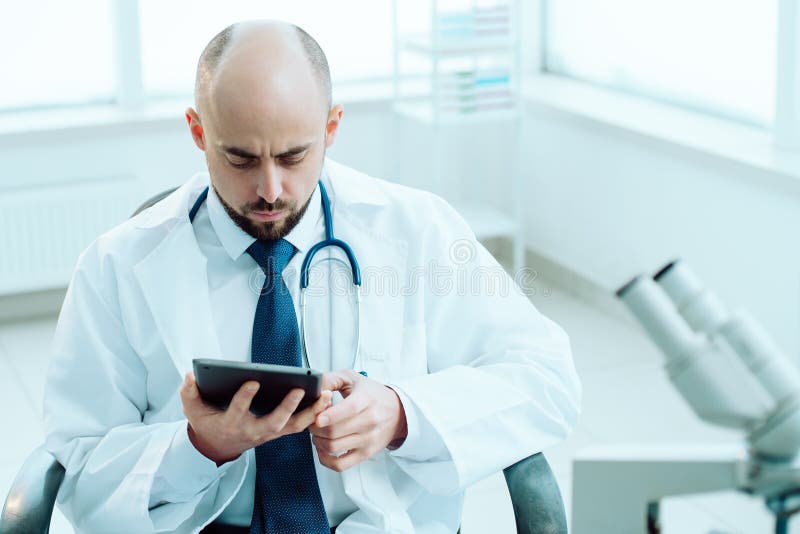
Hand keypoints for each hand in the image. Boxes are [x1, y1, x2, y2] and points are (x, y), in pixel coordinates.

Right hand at [180, 372, 332, 464]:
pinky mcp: (278, 433)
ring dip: (310, 412)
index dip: (245, 397)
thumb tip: (189, 376)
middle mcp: (252, 431)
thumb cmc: (206, 422)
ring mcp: (268, 434)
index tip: (252, 381)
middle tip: (297, 388)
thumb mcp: (192, 409)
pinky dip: (314, 415)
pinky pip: (299, 426)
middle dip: (286, 407)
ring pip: (292, 426)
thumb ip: (189, 392)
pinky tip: (326, 400)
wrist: (216, 447)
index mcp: (230, 423)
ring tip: (325, 394)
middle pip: (273, 422)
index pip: (238, 410)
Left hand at [309, 370, 407, 471]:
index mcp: (366, 400)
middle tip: (312, 421)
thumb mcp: (353, 379)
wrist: (398, 412)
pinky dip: (326, 460)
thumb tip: (313, 387)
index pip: (349, 409)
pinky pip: (340, 465)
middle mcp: (369, 422)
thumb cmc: (372, 395)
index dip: (330, 415)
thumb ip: (331, 379)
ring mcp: (367, 440)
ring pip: (334, 447)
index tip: (317, 418)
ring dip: (318, 441)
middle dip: (315, 427)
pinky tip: (323, 448)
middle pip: (334, 431)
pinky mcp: (365, 454)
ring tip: (318, 432)